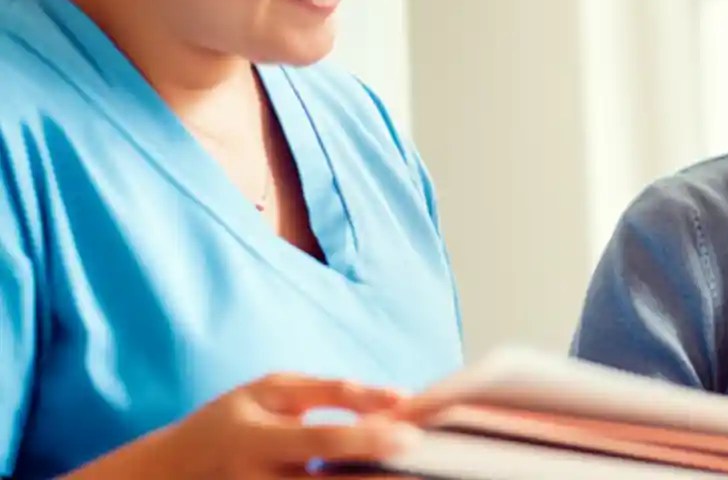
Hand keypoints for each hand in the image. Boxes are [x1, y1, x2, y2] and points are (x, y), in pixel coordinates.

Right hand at [67, 373, 421, 478]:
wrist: (166, 474)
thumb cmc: (233, 420)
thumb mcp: (271, 391)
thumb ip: (331, 392)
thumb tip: (397, 398)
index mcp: (258, 436)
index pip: (321, 436)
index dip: (367, 435)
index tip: (412, 431)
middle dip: (378, 476)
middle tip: (427, 463)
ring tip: (413, 478)